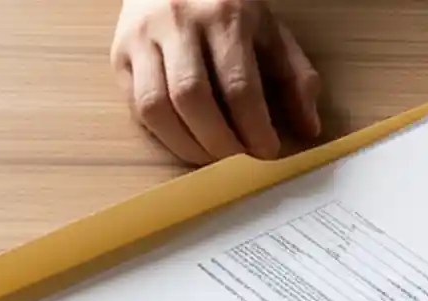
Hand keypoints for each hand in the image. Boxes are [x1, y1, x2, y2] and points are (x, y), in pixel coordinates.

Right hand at [110, 0, 321, 164]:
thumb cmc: (225, 4)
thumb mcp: (267, 28)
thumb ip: (293, 75)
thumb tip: (309, 127)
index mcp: (224, 14)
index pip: (238, 84)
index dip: (253, 127)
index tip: (267, 151)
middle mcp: (177, 23)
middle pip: (191, 98)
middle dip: (216, 141)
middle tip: (236, 159)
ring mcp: (141, 38)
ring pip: (154, 106)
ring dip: (183, 143)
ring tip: (208, 155)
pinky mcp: (118, 54)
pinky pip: (136, 106)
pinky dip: (161, 132)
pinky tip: (184, 138)